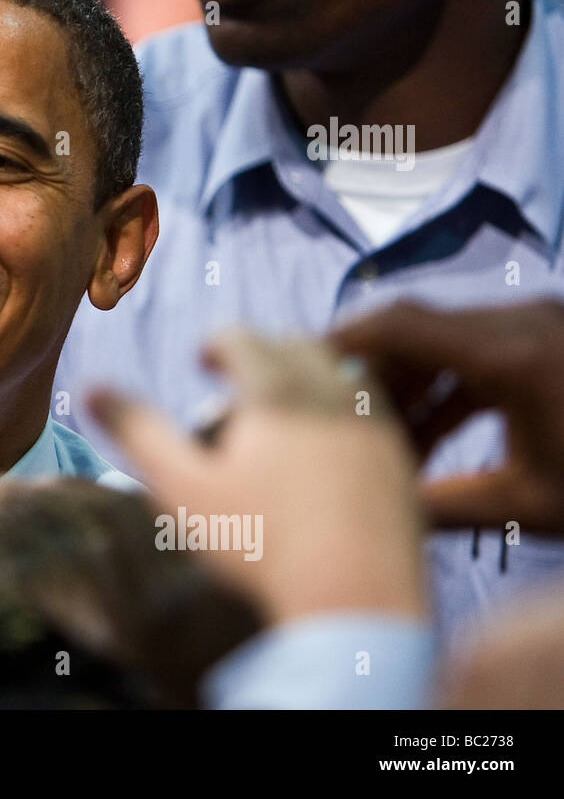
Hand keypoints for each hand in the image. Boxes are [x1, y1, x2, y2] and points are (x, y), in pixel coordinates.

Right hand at [91, 331, 425, 625]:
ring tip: (284, 405)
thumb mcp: (181, 489)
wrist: (356, 603)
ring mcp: (375, 427)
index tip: (202, 360)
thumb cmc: (259, 545)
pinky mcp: (402, 463)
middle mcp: (332, 395)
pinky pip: (374, 410)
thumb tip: (89, 387)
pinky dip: (344, 407)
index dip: (217, 342)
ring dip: (310, 374)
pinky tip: (327, 444)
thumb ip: (136, 432)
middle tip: (238, 376)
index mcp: (276, 391)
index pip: (243, 337)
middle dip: (264, 350)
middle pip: (297, 344)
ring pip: (343, 373)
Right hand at [333, 300, 563, 532]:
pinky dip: (441, 386)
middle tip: (339, 420)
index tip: (300, 372)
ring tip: (387, 439)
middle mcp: (520, 323)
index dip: (341, 343)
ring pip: (436, 340)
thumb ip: (440, 506)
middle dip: (371, 376)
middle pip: (411, 331)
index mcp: (513, 357)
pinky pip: (470, 350)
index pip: (398, 326)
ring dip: (404, 385)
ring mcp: (533, 323)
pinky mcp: (537, 334)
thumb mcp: (523, 506)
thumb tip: (370, 515)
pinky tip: (426, 432)